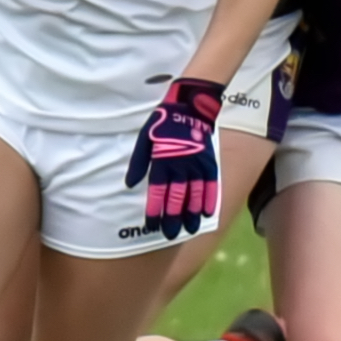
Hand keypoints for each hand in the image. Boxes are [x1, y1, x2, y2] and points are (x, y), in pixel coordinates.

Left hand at [124, 78, 225, 238]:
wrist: (189, 106)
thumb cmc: (162, 123)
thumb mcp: (144, 139)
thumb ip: (138, 163)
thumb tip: (129, 184)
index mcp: (161, 161)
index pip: (156, 191)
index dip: (154, 209)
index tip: (151, 224)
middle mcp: (179, 166)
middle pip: (176, 197)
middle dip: (172, 217)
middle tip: (170, 234)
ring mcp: (196, 165)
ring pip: (194, 194)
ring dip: (191, 213)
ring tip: (188, 229)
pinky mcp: (209, 162)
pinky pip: (210, 184)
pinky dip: (209, 199)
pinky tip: (206, 213)